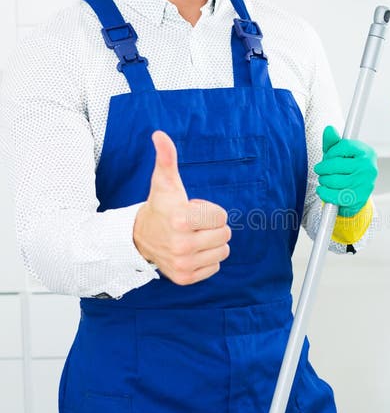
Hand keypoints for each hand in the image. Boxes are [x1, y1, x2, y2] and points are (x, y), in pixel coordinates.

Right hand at [133, 131, 230, 284]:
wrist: (141, 237)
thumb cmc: (161, 206)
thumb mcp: (164, 182)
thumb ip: (166, 158)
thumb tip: (159, 134)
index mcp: (181, 219)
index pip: (221, 216)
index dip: (210, 210)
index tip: (192, 211)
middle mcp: (182, 245)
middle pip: (225, 234)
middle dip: (213, 227)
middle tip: (194, 225)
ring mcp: (183, 264)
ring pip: (223, 251)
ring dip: (212, 243)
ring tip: (192, 237)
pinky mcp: (185, 278)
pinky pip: (215, 267)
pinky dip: (207, 259)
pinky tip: (191, 251)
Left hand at [314, 125, 377, 216]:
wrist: (356, 194)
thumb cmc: (347, 170)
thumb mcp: (340, 154)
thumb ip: (332, 142)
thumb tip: (329, 129)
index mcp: (367, 152)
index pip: (343, 146)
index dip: (331, 152)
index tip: (328, 157)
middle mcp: (368, 167)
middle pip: (336, 164)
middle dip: (323, 168)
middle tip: (320, 170)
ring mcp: (365, 183)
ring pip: (333, 180)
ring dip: (323, 181)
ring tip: (323, 180)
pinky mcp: (359, 198)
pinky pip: (335, 195)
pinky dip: (324, 193)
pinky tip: (322, 190)